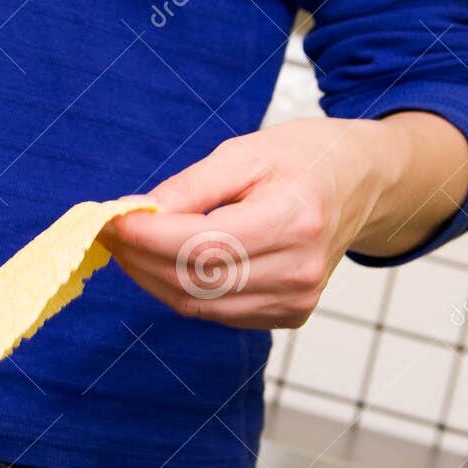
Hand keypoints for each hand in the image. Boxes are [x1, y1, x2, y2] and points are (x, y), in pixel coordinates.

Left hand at [99, 119, 393, 328]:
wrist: (359, 184)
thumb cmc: (302, 159)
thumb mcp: (244, 152)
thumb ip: (190, 186)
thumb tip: (137, 214)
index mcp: (294, 220)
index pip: (201, 244)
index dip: (146, 237)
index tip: (110, 219)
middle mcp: (299, 270)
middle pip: (194, 279)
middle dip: (139, 257)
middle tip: (108, 230)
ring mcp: (297, 300)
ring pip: (197, 303)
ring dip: (150, 277)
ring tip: (127, 244)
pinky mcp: (289, 315)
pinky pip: (214, 312)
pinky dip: (178, 290)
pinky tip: (162, 262)